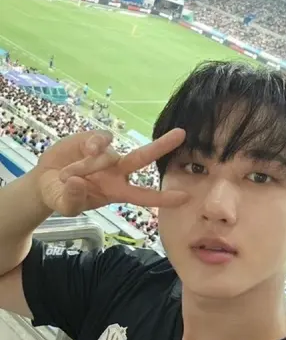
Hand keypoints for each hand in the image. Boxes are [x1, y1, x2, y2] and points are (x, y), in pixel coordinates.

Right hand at [36, 129, 187, 215]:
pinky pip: (99, 140)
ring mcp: (107, 154)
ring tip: (68, 177)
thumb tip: (78, 182)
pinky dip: (91, 146)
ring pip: (109, 155)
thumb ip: (72, 199)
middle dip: (162, 146)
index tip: (185, 197)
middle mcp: (117, 172)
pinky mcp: (93, 140)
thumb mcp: (66, 205)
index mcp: (117, 192)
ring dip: (89, 166)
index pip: (144, 196)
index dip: (164, 198)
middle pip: (142, 158)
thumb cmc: (62, 196)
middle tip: (181, 134)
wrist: (46, 179)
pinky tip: (81, 152)